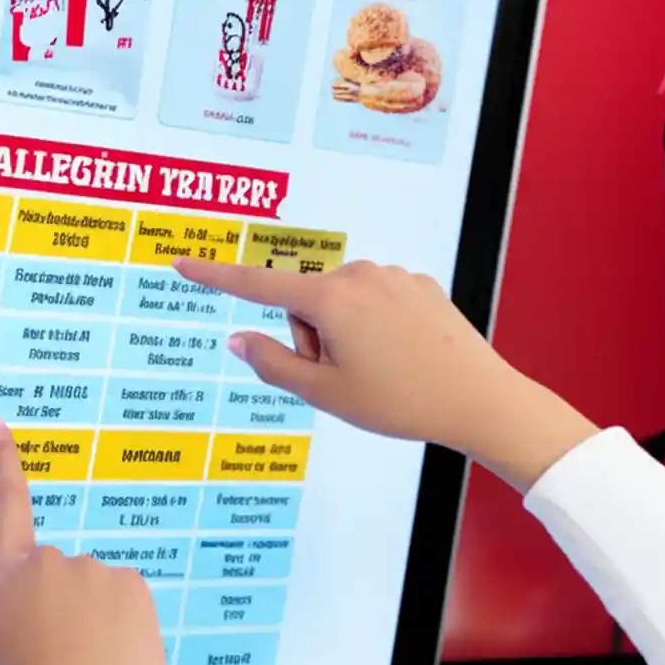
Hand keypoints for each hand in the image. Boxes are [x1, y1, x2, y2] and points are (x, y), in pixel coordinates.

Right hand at [0, 417, 166, 664]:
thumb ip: (6, 611)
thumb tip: (23, 607)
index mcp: (4, 579)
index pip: (4, 506)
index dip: (3, 462)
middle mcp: (47, 562)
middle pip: (55, 573)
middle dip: (58, 605)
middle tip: (55, 653)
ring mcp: (93, 569)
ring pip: (92, 591)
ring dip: (91, 619)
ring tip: (83, 662)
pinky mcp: (131, 584)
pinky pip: (122, 600)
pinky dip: (121, 624)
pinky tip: (112, 655)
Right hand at [174, 258, 598, 490]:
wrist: (480, 400)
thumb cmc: (401, 402)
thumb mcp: (325, 393)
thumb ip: (273, 363)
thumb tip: (238, 340)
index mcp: (329, 299)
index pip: (257, 286)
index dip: (215, 276)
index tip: (184, 262)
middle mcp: (358, 275)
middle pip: (304, 303)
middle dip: (311, 337)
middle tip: (343, 377)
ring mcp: (392, 277)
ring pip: (340, 303)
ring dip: (344, 334)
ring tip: (380, 370)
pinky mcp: (419, 285)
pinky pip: (375, 302)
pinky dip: (376, 327)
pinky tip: (403, 355)